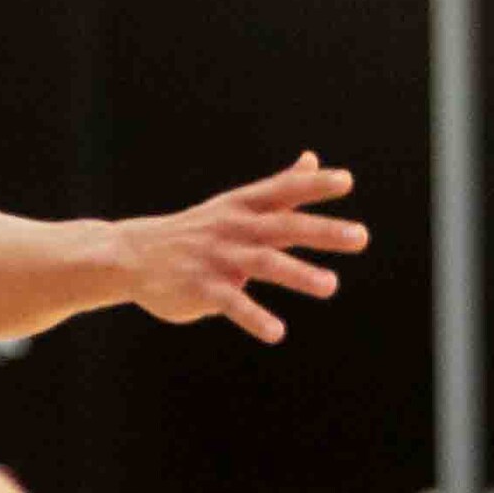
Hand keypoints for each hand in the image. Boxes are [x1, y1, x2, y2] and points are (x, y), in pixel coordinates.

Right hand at [127, 155, 364, 342]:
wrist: (133, 254)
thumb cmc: (198, 230)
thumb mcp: (236, 204)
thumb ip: (280, 188)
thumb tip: (312, 160)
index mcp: (244, 206)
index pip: (283, 190)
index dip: (314, 185)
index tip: (347, 181)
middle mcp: (234, 228)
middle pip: (283, 226)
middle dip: (322, 231)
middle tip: (360, 237)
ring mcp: (217, 257)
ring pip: (263, 263)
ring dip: (298, 273)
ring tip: (330, 286)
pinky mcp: (202, 288)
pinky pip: (232, 303)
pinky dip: (254, 317)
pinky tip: (276, 332)